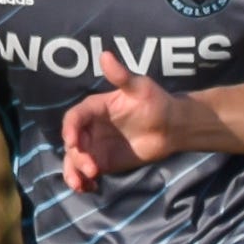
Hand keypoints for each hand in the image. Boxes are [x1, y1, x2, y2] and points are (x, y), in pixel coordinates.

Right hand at [59, 53, 186, 191]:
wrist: (172, 127)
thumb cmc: (157, 101)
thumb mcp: (140, 87)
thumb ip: (121, 76)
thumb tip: (105, 54)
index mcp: (94, 108)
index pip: (74, 118)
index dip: (70, 129)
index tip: (73, 142)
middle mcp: (91, 127)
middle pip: (73, 143)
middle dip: (77, 157)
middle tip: (92, 169)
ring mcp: (95, 145)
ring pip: (75, 160)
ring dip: (74, 173)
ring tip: (82, 185)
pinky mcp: (104, 161)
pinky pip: (86, 173)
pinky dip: (84, 181)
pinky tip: (89, 189)